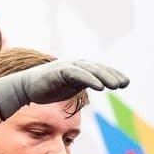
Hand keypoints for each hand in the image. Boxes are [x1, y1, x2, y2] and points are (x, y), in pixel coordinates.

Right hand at [0, 59, 129, 119]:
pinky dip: (89, 79)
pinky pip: (77, 74)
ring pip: (89, 70)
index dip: (113, 74)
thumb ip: (85, 84)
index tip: (126, 82)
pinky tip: (99, 87)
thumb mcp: (72, 87)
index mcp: (80, 69)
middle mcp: (75, 66)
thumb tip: (100, 86)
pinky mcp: (58, 71)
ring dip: (103, 77)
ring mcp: (66, 67)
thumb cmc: (51, 88)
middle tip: (124, 84)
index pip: (100, 70)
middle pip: (97, 69)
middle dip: (111, 75)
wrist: (27, 87)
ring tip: (115, 85)